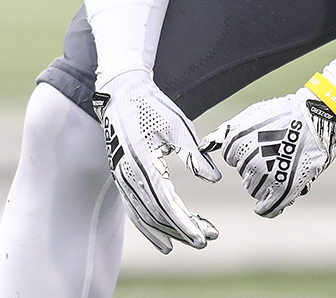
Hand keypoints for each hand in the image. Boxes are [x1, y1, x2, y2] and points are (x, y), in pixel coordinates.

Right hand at [91, 69, 221, 252]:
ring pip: (143, 217)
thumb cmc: (152, 107)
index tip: (204, 238)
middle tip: (207, 239)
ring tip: (193, 241)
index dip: (185, 224)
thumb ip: (194, 155)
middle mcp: (128, 175)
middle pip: (155, 215)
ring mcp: (122, 178)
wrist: (120, 93)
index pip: (165, 204)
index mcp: (143, 162)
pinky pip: (134, 211)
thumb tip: (214, 180)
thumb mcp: (178, 126)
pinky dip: (149, 229)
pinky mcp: (121, 178)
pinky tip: (166, 241)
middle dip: (182, 231)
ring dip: (168, 233)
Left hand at [207, 72, 335, 217]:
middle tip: (273, 155)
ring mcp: (266, 176)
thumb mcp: (250, 116)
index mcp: (236, 143)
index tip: (261, 144)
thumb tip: (205, 146)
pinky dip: (266, 209)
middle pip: (243, 174)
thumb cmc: (284, 113)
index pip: (231, 157)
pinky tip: (265, 208)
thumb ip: (225, 133)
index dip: (246, 151)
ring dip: (264, 183)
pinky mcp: (285, 188)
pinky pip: (269, 208)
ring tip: (280, 168)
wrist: (316, 116)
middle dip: (255, 168)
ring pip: (255, 190)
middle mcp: (247, 161)